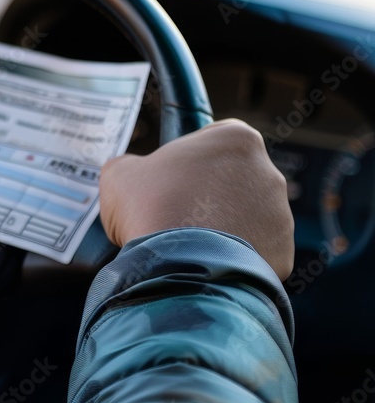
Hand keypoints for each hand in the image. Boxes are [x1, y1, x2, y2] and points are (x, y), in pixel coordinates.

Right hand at [99, 119, 293, 278]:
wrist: (177, 264)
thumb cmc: (150, 207)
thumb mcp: (119, 173)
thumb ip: (131, 165)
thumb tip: (132, 173)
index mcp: (236, 139)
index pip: (214, 138)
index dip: (189, 157)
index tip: (170, 176)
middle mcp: (267, 172)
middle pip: (233, 178)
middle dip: (208, 193)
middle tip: (173, 212)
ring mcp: (280, 214)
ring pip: (245, 216)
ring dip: (221, 225)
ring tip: (186, 242)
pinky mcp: (283, 252)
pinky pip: (254, 251)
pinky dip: (232, 256)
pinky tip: (205, 261)